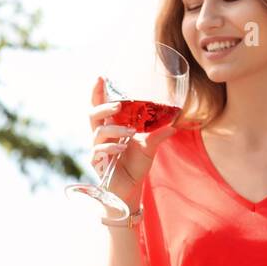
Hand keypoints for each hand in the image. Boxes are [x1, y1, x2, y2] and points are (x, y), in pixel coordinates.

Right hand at [89, 75, 180, 212]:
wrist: (131, 189)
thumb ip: (158, 135)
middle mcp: (102, 135)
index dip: (98, 92)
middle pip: (93, 114)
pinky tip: (121, 148)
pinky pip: (98, 151)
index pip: (101, 106)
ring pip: (97, 132)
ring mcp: (97, 148)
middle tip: (118, 105)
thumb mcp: (150, 147)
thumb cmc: (136, 166)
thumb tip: (174, 124)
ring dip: (114, 129)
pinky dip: (110, 147)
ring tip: (130, 132)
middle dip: (103, 106)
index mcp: (112, 126)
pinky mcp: (97, 162)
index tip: (101, 77)